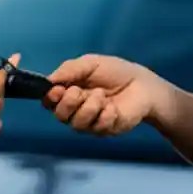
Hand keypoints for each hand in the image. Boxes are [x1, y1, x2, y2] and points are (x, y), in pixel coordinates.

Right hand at [43, 54, 174, 135]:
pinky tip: (112, 107)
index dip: (50, 98)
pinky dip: (104, 116)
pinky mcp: (105, 130)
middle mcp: (77, 109)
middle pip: (60, 115)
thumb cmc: (116, 72)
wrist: (142, 84)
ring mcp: (91, 122)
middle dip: (68, 103)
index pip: (50, 102)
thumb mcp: (90, 64)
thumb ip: (69, 69)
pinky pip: (97, 128)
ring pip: (76, 124)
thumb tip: (49, 80)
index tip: (58, 90)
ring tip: (101, 95)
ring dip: (88, 108)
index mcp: (70, 92)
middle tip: (79, 91)